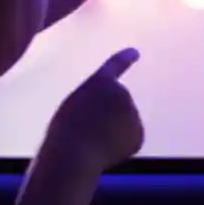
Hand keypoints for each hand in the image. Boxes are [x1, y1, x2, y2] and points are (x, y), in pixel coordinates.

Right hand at [45, 48, 143, 173]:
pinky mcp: (139, 133)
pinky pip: (129, 143)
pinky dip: (119, 150)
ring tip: (93, 142)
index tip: (135, 52)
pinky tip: (106, 152)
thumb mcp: (73, 111)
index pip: (113, 66)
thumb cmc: (64, 135)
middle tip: (87, 133)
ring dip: (111, 137)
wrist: (75, 152)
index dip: (124, 59)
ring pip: (122, 128)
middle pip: (116, 110)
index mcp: (98, 82)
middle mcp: (121, 92)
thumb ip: (94, 110)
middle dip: (107, 122)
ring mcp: (132, 112)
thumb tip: (116, 127)